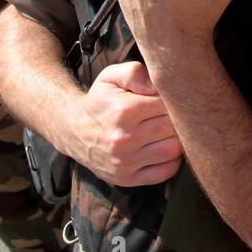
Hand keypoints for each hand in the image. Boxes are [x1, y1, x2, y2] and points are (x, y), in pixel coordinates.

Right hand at [67, 60, 182, 186]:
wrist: (73, 130)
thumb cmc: (99, 100)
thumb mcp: (111, 76)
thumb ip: (136, 73)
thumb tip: (157, 86)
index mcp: (124, 111)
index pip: (167, 106)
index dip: (173, 102)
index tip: (169, 100)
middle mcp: (124, 139)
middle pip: (173, 129)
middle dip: (177, 120)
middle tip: (173, 115)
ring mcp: (125, 162)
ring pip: (173, 151)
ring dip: (177, 140)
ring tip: (169, 131)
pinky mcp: (127, 178)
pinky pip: (165, 172)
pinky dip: (172, 161)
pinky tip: (163, 148)